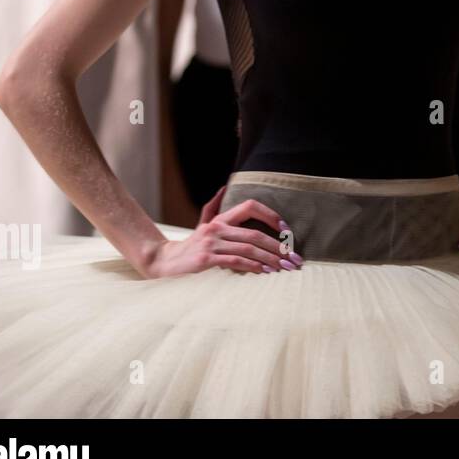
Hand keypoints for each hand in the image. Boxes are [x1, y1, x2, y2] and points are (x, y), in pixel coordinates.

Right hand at [141, 196, 297, 278]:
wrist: (165, 262)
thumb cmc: (190, 245)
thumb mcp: (202, 224)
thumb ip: (213, 207)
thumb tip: (224, 187)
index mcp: (220, 218)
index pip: (250, 207)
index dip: (270, 216)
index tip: (287, 230)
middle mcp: (217, 228)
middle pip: (255, 234)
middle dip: (278, 247)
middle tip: (293, 258)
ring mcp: (211, 243)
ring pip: (248, 248)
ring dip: (270, 259)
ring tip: (284, 267)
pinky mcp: (206, 259)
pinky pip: (236, 261)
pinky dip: (253, 266)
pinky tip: (265, 271)